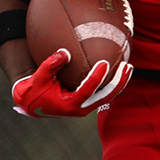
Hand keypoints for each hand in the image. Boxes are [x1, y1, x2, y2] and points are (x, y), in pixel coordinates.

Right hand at [12, 49, 132, 116]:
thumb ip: (51, 64)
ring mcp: (86, 107)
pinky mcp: (87, 103)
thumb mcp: (38, 77)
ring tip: (128, 67)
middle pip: (106, 96)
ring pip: (108, 96)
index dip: (97, 77)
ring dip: (119, 83)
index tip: (104, 63)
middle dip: (118, 82)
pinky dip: (111, 82)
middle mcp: (81, 108)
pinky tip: (118, 69)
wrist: (31, 104)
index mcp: (70, 105)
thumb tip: (65, 51)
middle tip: (126, 66)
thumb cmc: (34, 90)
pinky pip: (103, 93)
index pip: (88, 90)